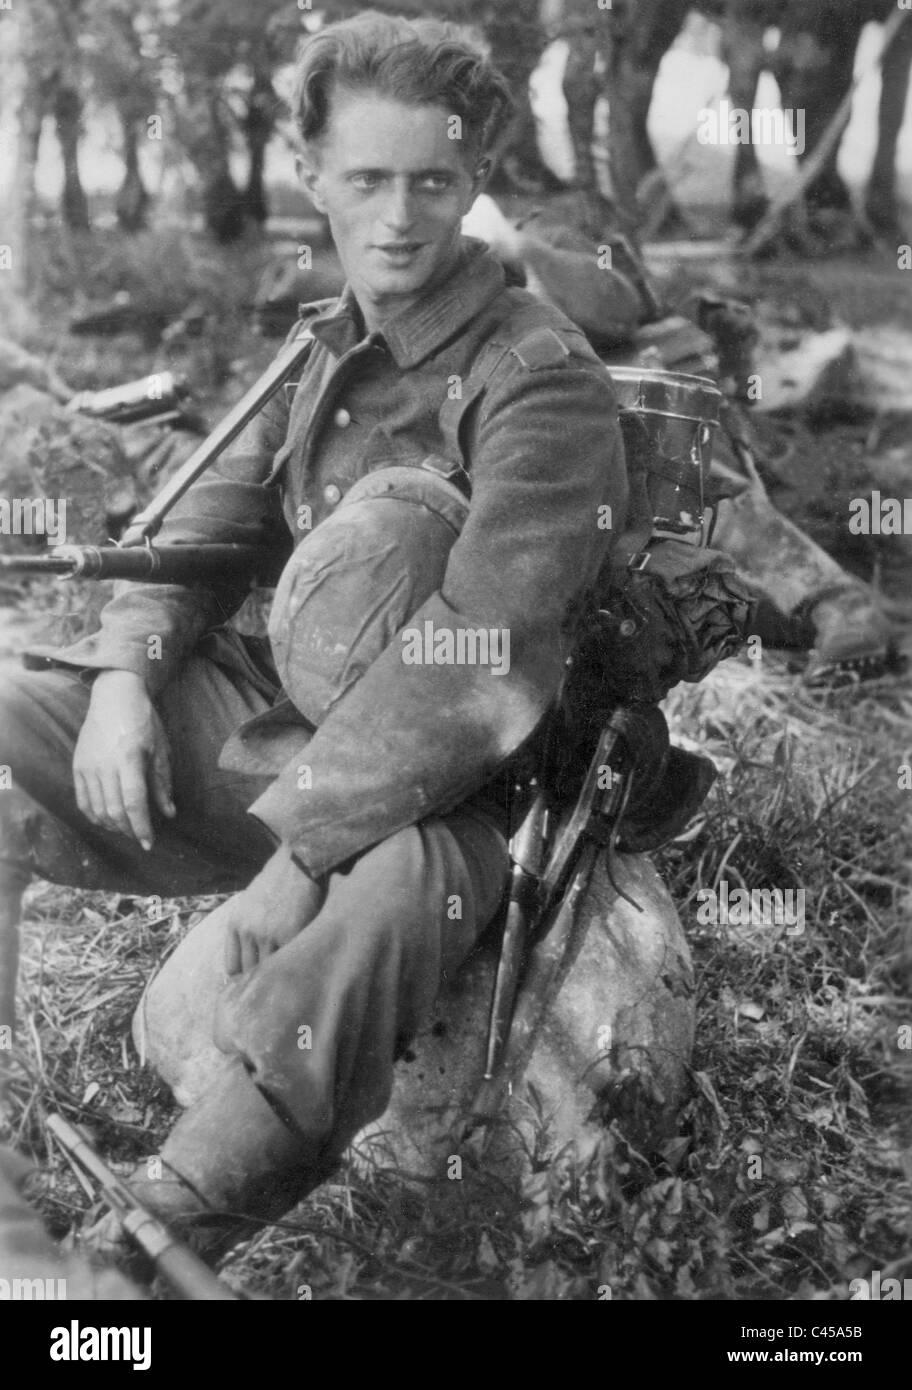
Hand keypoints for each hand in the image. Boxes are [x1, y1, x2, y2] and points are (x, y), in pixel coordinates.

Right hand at [73, 670, 175, 849]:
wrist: (114, 696)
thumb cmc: (143, 721)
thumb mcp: (159, 749)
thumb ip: (162, 783)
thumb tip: (169, 813)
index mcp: (129, 759)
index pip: (134, 803)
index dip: (142, 827)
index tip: (149, 843)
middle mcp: (105, 764)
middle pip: (115, 810)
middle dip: (129, 830)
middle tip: (140, 837)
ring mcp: (88, 766)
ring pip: (97, 809)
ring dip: (113, 825)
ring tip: (126, 829)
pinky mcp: (78, 766)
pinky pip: (83, 800)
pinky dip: (94, 816)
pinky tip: (107, 820)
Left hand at [222, 844, 325, 975]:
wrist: (299, 863)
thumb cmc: (276, 880)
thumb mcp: (249, 901)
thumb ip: (245, 927)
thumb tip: (247, 957)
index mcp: (235, 924)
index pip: (232, 967)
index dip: (243, 978)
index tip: (253, 983)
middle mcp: (248, 932)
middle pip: (249, 972)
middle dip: (259, 982)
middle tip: (270, 992)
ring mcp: (269, 935)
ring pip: (268, 970)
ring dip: (276, 978)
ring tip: (285, 986)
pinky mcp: (291, 935)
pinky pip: (288, 961)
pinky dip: (292, 967)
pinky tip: (298, 970)